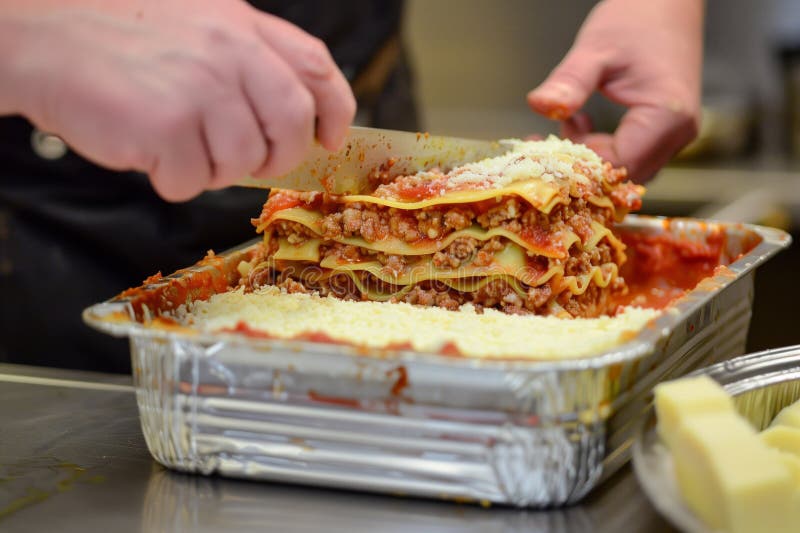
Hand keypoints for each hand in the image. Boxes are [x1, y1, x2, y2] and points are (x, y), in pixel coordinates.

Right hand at [0, 0, 355, 200]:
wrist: (39, 35)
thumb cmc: (115, 35)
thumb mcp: (196, 22)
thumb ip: (245, 59)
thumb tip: (293, 118)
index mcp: (241, 26)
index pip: (314, 68)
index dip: (336, 109)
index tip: (330, 138)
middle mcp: (229, 53)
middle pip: (291, 125)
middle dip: (278, 157)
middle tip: (252, 163)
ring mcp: (200, 89)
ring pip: (241, 162)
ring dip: (211, 169)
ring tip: (174, 143)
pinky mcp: (168, 127)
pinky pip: (192, 183)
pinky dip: (171, 181)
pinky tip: (146, 150)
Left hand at [527, 0, 702, 181]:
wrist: (667, 0)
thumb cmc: (636, 18)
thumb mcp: (595, 50)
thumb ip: (569, 83)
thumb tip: (539, 106)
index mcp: (667, 116)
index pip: (618, 164)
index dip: (579, 164)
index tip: (545, 149)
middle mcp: (679, 133)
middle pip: (624, 174)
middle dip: (582, 164)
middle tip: (544, 144)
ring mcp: (676, 134)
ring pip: (627, 169)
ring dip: (591, 155)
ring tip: (566, 124)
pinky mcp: (666, 130)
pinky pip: (632, 155)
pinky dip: (602, 147)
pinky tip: (581, 122)